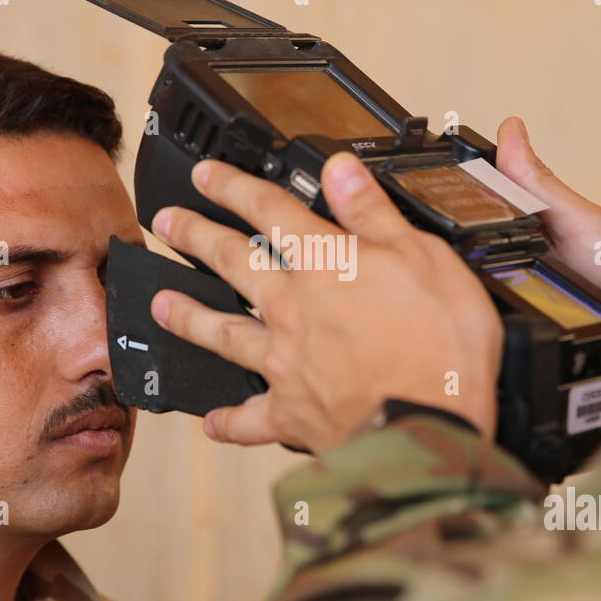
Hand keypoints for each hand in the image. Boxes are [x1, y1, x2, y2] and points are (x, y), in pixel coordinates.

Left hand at [149, 154, 501, 453]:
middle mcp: (292, 309)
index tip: (205, 174)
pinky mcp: (290, 415)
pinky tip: (212, 421)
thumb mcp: (426, 260)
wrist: (426, 430)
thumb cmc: (438, 350)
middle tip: (166, 222)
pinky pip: (249, 419)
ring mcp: (285, 363)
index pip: (269, 210)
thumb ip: (374, 215)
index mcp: (326, 266)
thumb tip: (340, 170)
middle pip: (231, 262)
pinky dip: (229, 422)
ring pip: (223, 333)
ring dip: (189, 316)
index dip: (233, 186)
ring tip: (161, 304)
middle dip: (194, 236)